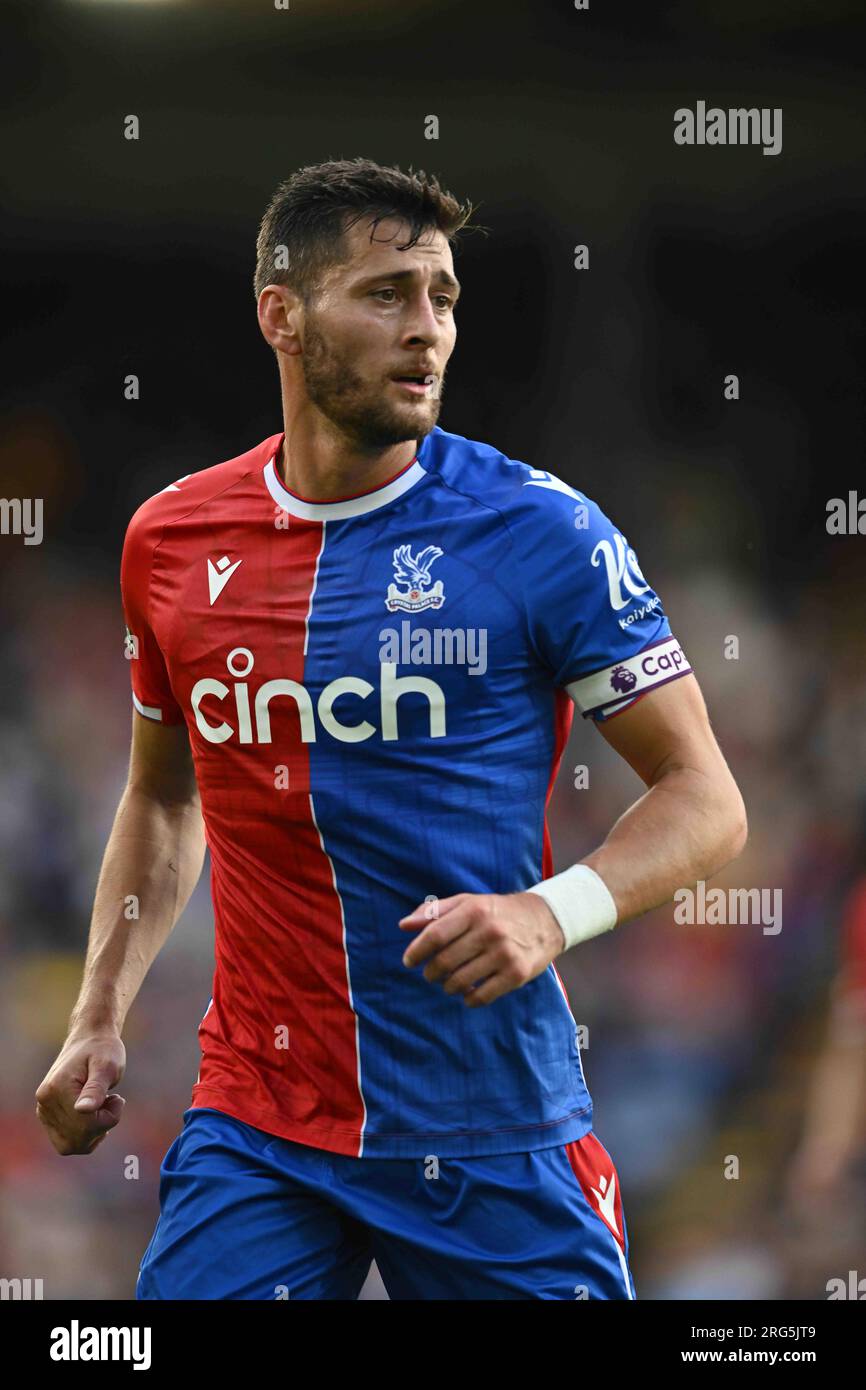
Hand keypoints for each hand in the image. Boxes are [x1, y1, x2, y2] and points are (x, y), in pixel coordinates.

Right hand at [35, 1031, 126, 1154]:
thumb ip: (96, 1089)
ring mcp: (43, 1110)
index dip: (108, 1118)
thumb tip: (83, 1110)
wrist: (90, 1040)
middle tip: (112, 1102)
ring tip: (102, 1107)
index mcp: (57, 1088)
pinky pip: (67, 1141)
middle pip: (77, 1140)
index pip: (85, 1124)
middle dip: (101, 1127)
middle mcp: (45, 1101)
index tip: (117, 1099)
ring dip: (92, 1134)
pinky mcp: (47, 1116)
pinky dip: (84, 1134)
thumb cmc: (103, 1050)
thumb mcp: (107, 1066)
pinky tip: (94, 1114)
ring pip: (70, 1146)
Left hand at [399, 891, 565, 1006]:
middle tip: (431, 974)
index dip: (416, 951)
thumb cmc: (497, 912)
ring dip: (448, 986)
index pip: (435, 934)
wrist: (545, 919)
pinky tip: (468, 992)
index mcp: (474, 910)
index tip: (409, 961)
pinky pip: (481, 996)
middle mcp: (489, 931)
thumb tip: (403, 925)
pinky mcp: (516, 974)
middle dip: (431, 973)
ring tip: (449, 982)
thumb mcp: (468, 902)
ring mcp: (504, 954)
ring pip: (460, 982)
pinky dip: (468, 999)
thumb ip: (434, 911)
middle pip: (444, 962)